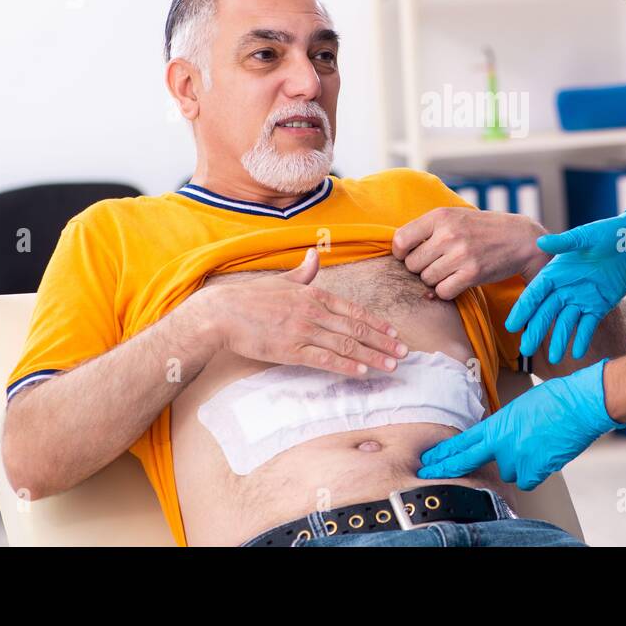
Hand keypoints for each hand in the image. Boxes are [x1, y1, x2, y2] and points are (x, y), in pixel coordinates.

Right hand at [190, 249, 408, 375]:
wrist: (222, 313)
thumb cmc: (251, 298)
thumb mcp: (282, 280)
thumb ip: (304, 271)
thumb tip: (315, 254)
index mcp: (314, 294)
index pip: (354, 309)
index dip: (377, 323)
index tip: (394, 332)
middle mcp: (313, 311)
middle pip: (356, 328)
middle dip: (383, 341)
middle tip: (403, 352)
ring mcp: (303, 331)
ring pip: (346, 344)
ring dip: (372, 356)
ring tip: (391, 365)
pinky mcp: (290, 350)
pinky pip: (324, 359)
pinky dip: (345, 365)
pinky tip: (361, 371)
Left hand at [392, 207, 549, 300]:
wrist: (519, 238)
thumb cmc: (481, 229)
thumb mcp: (454, 217)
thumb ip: (426, 229)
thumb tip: (396, 252)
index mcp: (440, 216)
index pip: (400, 240)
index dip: (402, 253)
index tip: (411, 255)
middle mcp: (448, 234)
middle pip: (412, 265)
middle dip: (421, 268)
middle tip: (438, 263)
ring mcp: (461, 254)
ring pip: (427, 280)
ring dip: (436, 280)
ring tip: (451, 270)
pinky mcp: (472, 273)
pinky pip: (443, 292)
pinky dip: (447, 290)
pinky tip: (458, 280)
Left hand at [417, 360, 617, 489]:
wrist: (579, 406)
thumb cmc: (554, 400)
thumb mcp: (519, 408)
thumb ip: (503, 427)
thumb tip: (500, 440)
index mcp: (498, 425)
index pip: (464, 444)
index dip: (444, 454)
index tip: (429, 460)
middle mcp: (504, 446)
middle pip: (473, 461)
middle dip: (451, 466)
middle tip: (429, 471)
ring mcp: (520, 461)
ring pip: (509, 471)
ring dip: (517, 462)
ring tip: (534, 442)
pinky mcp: (537, 472)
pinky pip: (528, 478)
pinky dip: (534, 471)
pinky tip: (545, 454)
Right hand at [507, 197, 625, 362]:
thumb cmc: (610, 233)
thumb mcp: (587, 236)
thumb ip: (564, 243)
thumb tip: (540, 242)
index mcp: (557, 271)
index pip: (535, 293)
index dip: (523, 310)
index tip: (511, 326)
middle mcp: (566, 287)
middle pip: (547, 312)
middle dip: (536, 330)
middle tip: (524, 349)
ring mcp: (582, 298)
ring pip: (565, 323)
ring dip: (558, 339)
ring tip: (553, 358)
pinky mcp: (599, 306)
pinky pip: (588, 326)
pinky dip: (581, 339)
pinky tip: (576, 354)